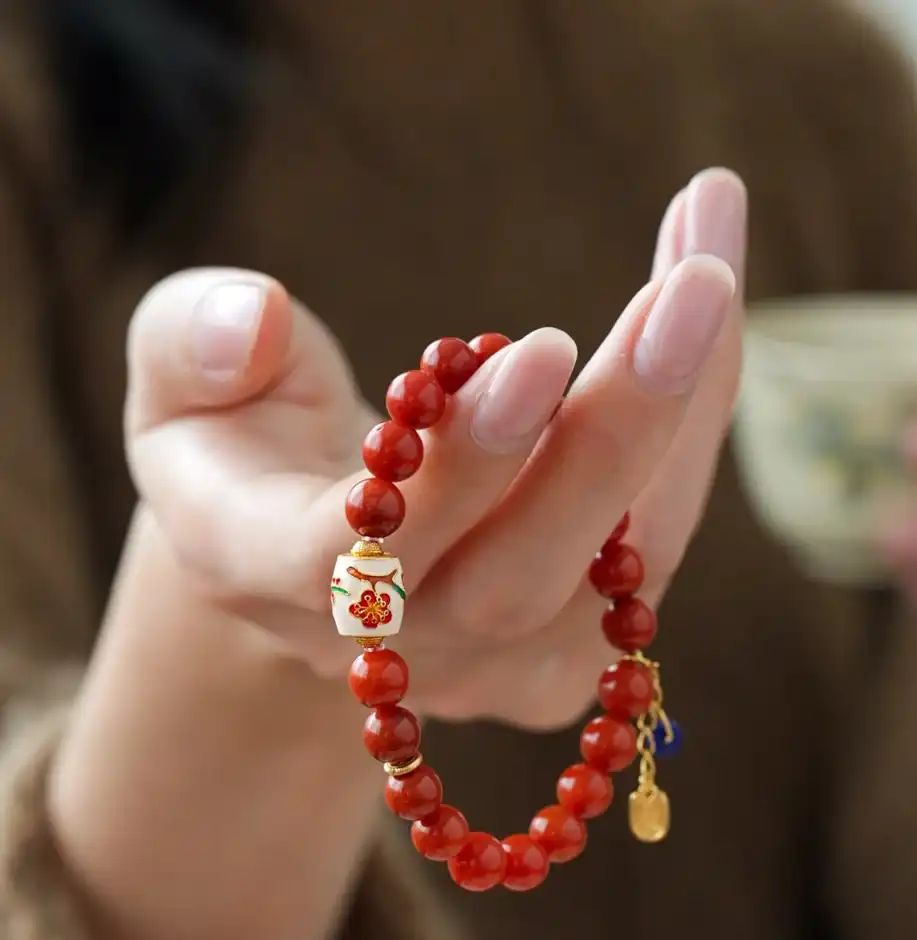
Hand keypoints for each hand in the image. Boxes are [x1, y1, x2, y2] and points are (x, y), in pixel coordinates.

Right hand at [126, 168, 746, 728]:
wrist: (308, 563)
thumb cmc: (239, 446)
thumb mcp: (178, 381)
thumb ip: (190, 341)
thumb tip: (251, 321)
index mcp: (263, 574)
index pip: (363, 558)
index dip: (457, 467)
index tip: (538, 347)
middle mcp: (388, 649)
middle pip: (514, 583)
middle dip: (610, 440)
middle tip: (689, 295)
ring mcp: (487, 668)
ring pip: (614, 571)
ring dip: (682, 416)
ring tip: (708, 265)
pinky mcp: (564, 657)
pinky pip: (652, 550)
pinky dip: (692, 431)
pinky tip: (702, 307)